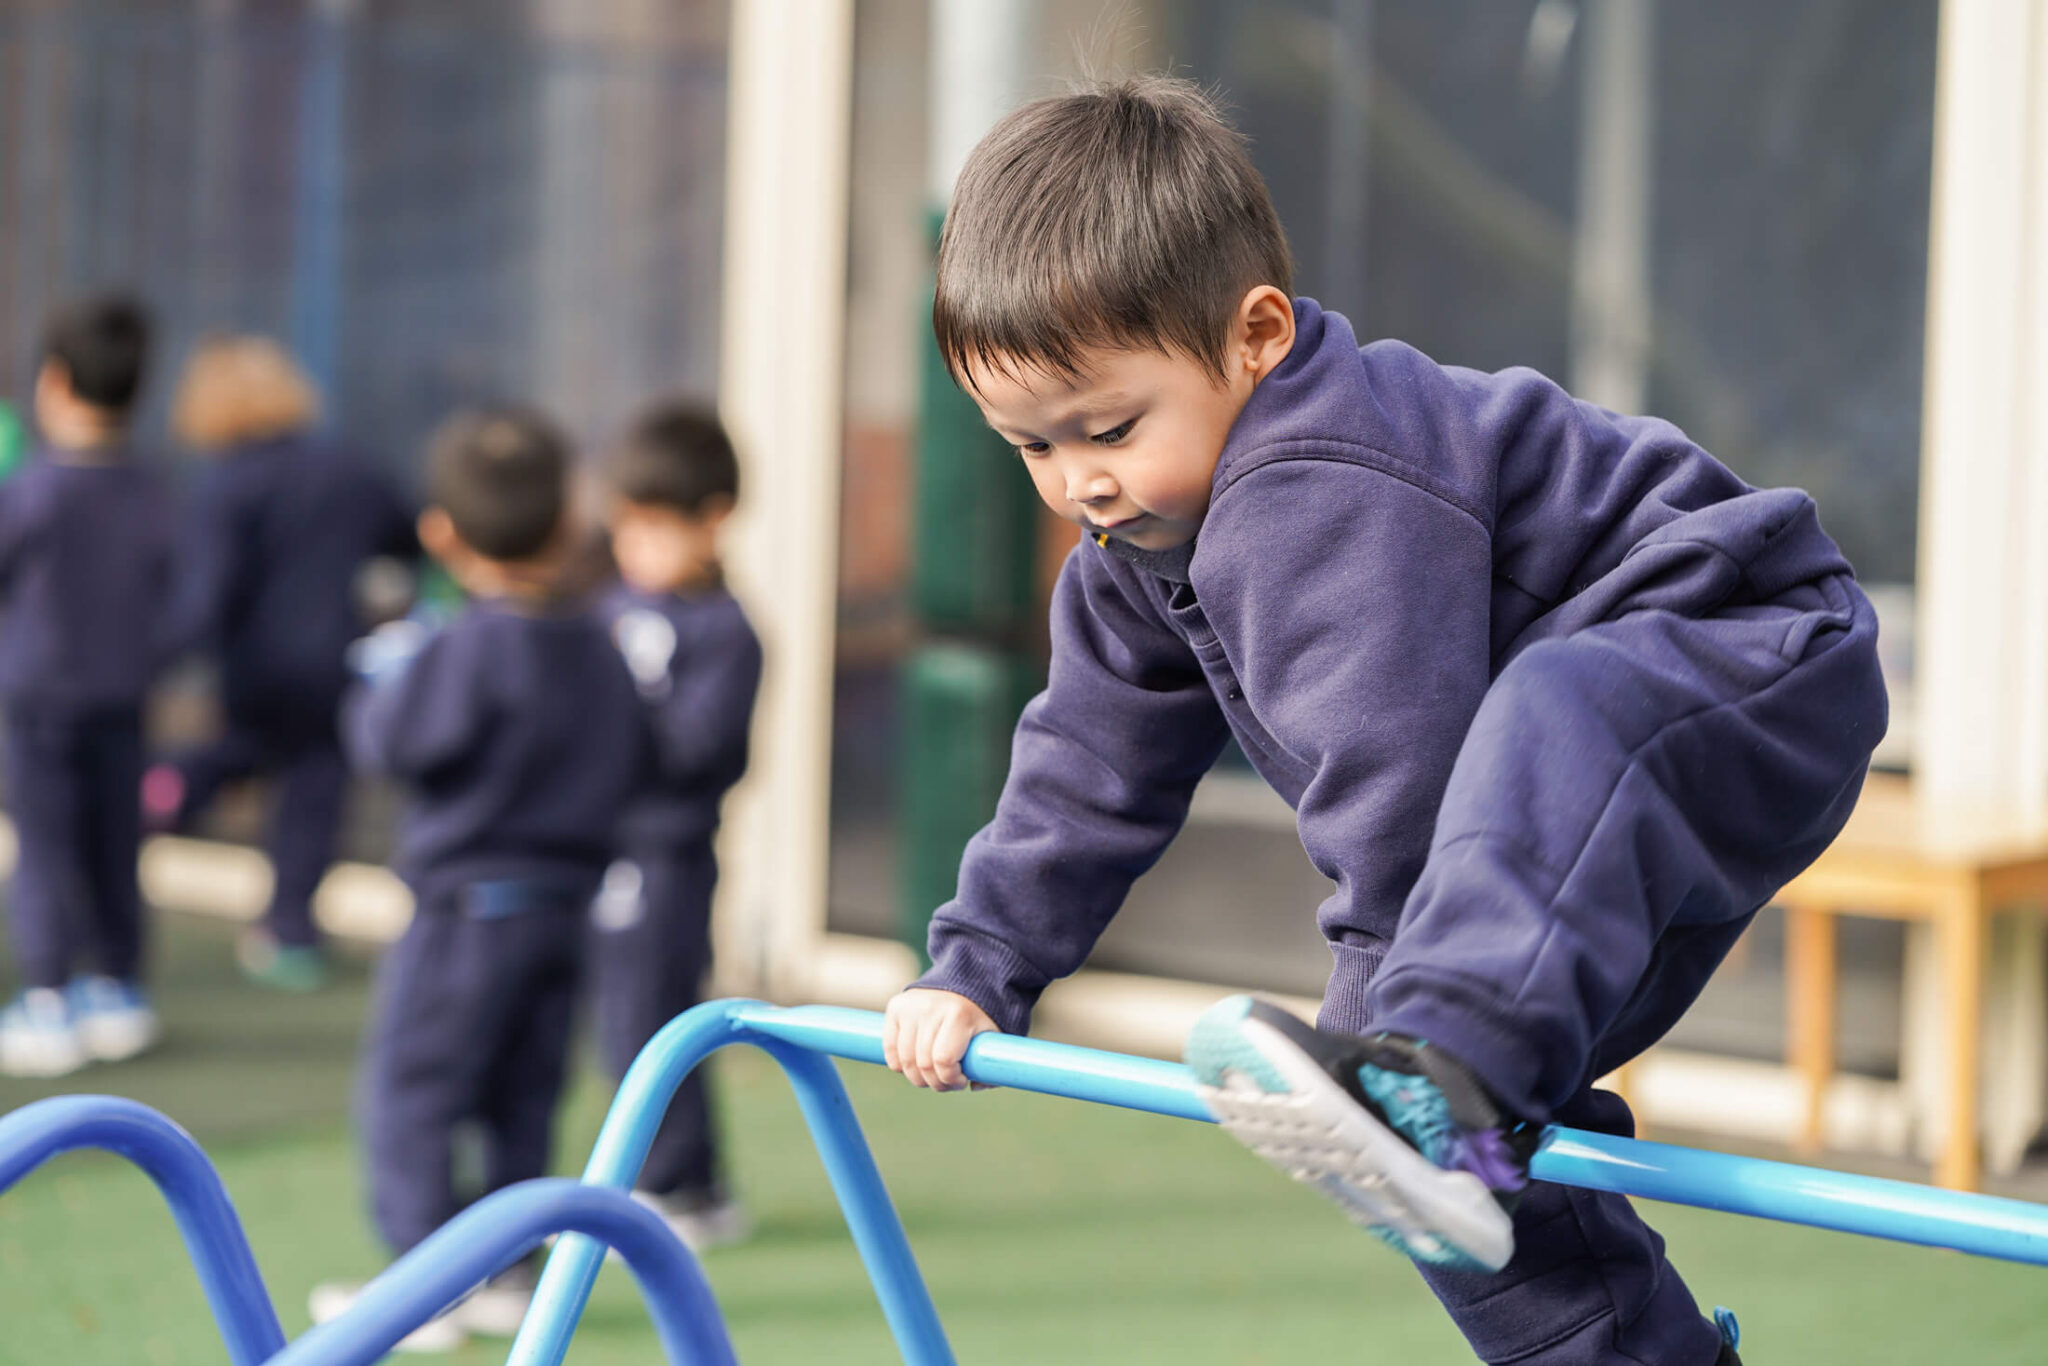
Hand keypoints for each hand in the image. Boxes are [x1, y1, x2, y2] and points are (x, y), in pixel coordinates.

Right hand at [883, 988, 997, 1090]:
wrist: (964, 983)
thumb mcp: (993, 1039)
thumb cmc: (980, 1018)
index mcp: (959, 1015)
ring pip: (905, 1061)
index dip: (950, 1080)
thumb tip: (973, 1086)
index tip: (962, 1081)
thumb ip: (991, 1067)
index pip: (944, 1061)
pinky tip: (915, 1064)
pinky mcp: (896, 1007)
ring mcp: (910, 1007)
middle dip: (936, 1083)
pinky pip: (890, 1049)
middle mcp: (931, 1007)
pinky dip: (899, 1065)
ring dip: (918, 1078)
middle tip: (947, 1081)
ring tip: (932, 1074)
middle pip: (924, 1065)